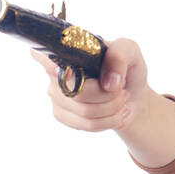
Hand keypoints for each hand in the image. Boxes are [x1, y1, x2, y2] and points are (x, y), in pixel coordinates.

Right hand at [29, 35, 149, 132]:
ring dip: (112, 109)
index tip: (66, 70)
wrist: (132, 95)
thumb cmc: (126, 68)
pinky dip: (109, 122)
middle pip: (78, 91)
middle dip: (109, 95)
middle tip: (122, 90)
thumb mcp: (129, 51)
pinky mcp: (62, 114)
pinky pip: (85, 125)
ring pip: (84, 111)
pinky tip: (118, 113)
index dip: (48, 63)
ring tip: (123, 101)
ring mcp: (56, 94)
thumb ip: (119, 55)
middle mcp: (55, 71)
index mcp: (67, 48)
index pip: (41, 53)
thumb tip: (108, 82)